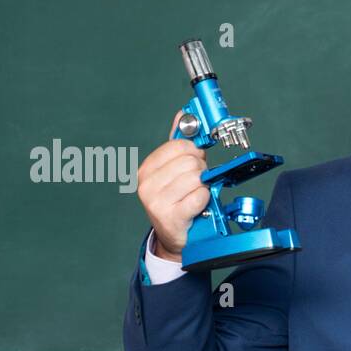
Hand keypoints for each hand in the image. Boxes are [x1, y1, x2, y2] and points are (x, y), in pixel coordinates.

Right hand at [134, 111, 209, 260]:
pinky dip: (204, 200)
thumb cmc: (177, 201)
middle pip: (189, 162)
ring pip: (196, 178)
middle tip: (197, 183)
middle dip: (200, 171)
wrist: (175, 237)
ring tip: (196, 196)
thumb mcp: (174, 171)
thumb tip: (184, 114)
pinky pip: (199, 197)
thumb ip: (178, 142)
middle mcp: (146, 184)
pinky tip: (198, 206)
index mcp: (147, 169)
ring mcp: (156, 201)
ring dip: (203, 187)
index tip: (197, 160)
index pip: (179, 146)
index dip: (194, 152)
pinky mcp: (170, 217)